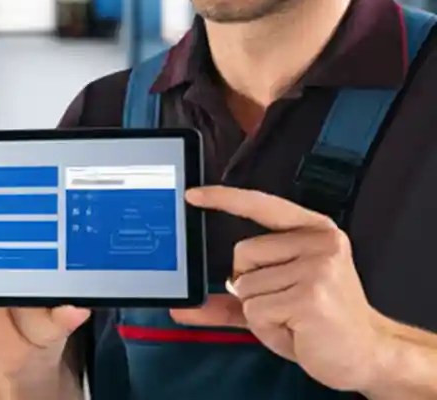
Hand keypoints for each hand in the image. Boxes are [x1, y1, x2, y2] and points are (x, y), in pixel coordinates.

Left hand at [171, 186, 389, 392]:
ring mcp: (318, 269)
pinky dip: (267, 328)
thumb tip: (183, 306)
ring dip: (260, 312)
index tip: (192, 195)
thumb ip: (230, 299)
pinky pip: (255, 310)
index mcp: (314, 231)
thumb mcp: (275, 300)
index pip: (262, 205)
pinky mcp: (310, 297)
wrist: (365, 355)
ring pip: (245, 286)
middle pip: (242, 253)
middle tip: (287, 303)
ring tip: (294, 318)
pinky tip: (297, 330)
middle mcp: (320, 243)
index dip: (223, 198)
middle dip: (250, 285)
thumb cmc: (319, 323)